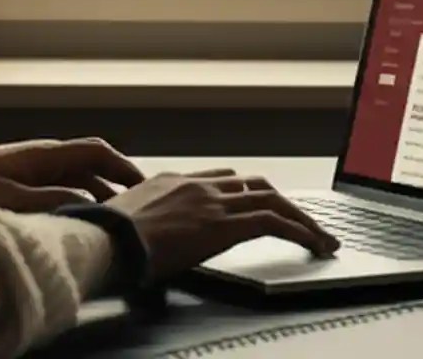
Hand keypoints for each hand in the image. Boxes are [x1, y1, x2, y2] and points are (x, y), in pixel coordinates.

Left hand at [0, 138, 144, 211]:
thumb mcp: (8, 198)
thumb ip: (51, 202)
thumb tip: (92, 206)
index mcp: (44, 154)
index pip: (97, 152)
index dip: (125, 167)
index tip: (148, 186)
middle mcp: (41, 158)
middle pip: (91, 168)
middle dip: (117, 185)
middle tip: (138, 210)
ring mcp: (28, 170)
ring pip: (75, 181)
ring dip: (97, 197)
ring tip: (113, 222)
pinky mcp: (15, 184)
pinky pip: (57, 191)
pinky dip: (74, 204)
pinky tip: (75, 224)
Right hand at [106, 168, 340, 281]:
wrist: (102, 239)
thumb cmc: (102, 239)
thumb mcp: (121, 223)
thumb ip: (139, 225)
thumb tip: (136, 243)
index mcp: (172, 182)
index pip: (221, 178)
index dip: (246, 192)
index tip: (260, 203)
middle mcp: (197, 185)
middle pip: (253, 184)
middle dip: (281, 201)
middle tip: (302, 220)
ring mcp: (212, 201)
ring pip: (272, 200)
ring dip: (301, 218)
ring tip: (320, 237)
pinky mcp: (223, 223)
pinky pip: (273, 222)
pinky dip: (299, 231)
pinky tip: (313, 245)